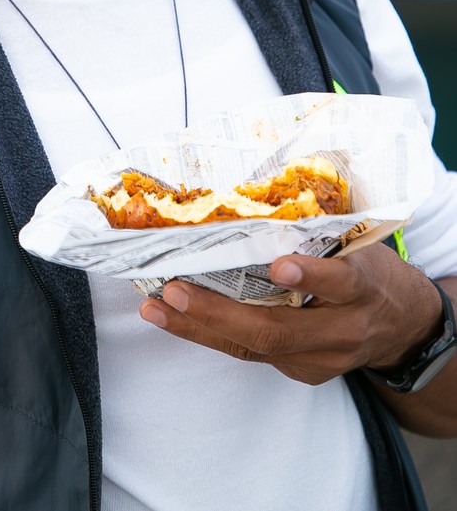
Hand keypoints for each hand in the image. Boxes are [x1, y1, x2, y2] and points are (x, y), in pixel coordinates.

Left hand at [138, 243, 442, 386]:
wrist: (402, 326)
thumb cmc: (370, 269)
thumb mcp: (359, 243)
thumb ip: (319, 230)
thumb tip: (254, 186)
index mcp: (362, 287)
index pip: (340, 284)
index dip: (311, 277)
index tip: (282, 265)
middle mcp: (342, 330)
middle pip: (279, 330)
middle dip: (221, 312)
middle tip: (177, 288)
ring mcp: (320, 358)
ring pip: (255, 348)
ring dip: (199, 327)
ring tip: (157, 307)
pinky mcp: (302, 372)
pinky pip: (249, 354)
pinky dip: (208, 334)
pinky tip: (173, 316)